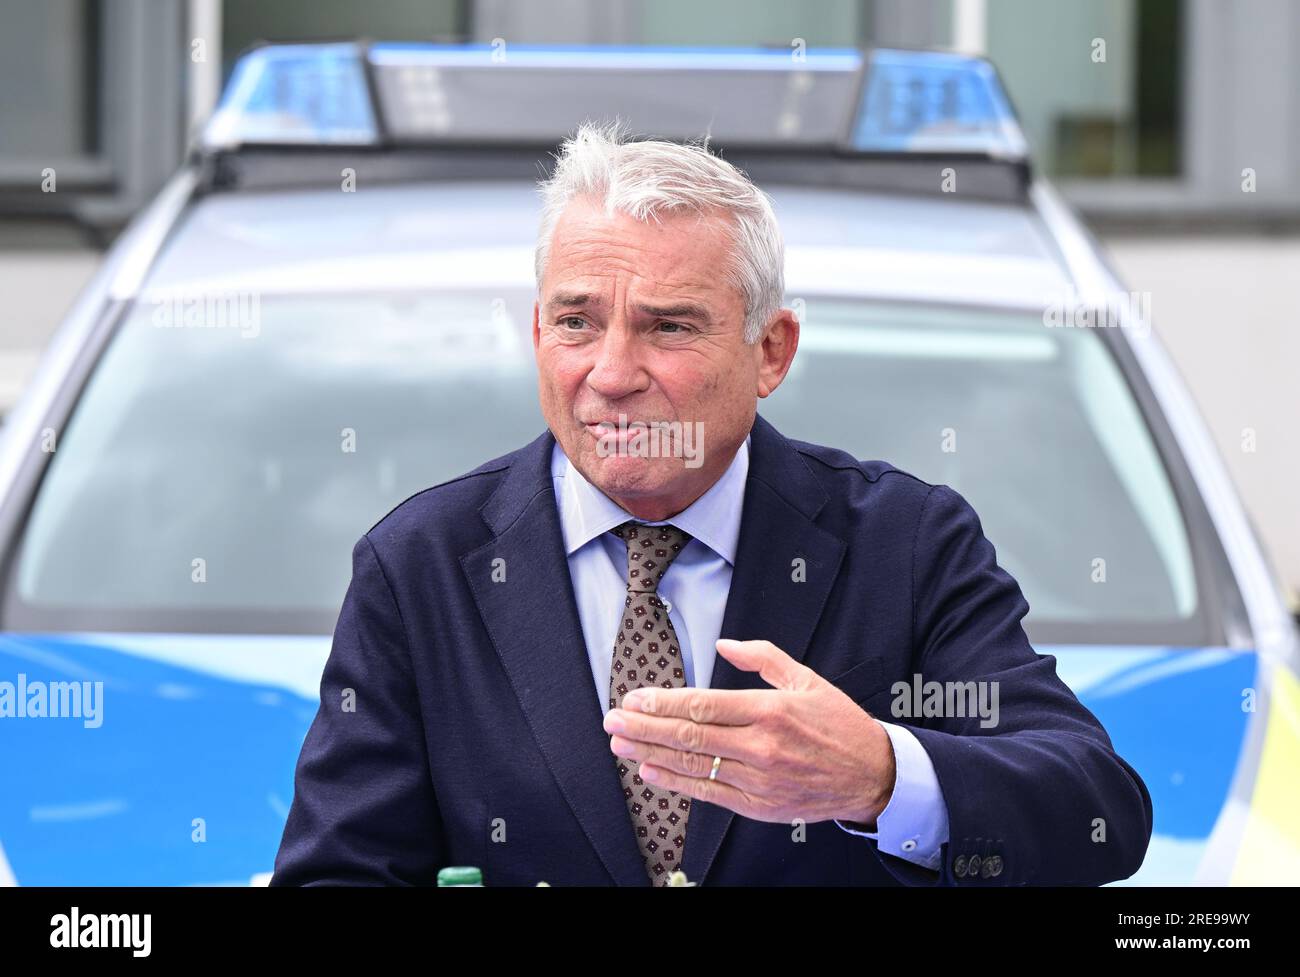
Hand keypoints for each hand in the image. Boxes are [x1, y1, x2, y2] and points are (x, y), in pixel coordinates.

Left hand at [602, 638, 895, 825]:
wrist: (872, 775)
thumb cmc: (839, 724)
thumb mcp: (806, 678)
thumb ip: (762, 657)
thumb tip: (724, 644)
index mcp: (771, 709)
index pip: (703, 705)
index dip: (662, 703)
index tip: (634, 699)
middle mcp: (761, 745)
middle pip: (689, 735)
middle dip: (644, 728)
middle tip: (612, 721)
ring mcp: (758, 779)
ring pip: (692, 766)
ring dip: (649, 754)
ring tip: (619, 745)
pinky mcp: (758, 806)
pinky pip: (707, 793)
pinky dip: (674, 783)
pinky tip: (649, 772)